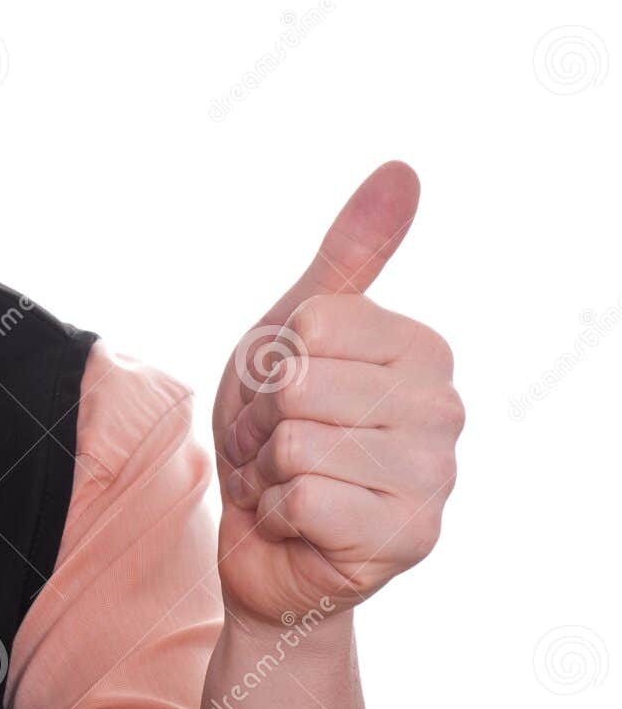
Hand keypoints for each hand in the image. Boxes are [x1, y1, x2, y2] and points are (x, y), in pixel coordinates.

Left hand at [211, 161, 463, 624]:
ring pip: (299, 442)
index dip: (270, 363)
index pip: (311, 325)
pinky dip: (280, 512)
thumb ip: (349, 254)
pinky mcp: (411, 539)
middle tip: (280, 445)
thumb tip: (403, 169)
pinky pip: (306, 499)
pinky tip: (302, 523)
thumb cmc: (280, 428)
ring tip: (290, 481)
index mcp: (422, 349)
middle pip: (300, 383)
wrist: (265, 535)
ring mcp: (435, 478)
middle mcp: (445, 410)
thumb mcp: (294, 330)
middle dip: (262, 420)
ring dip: (268, 469)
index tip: (283, 394)